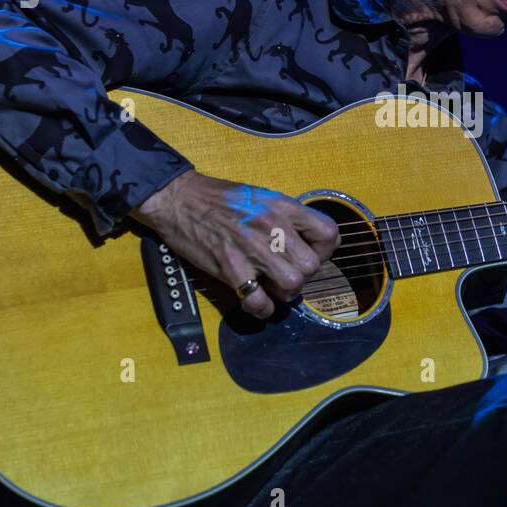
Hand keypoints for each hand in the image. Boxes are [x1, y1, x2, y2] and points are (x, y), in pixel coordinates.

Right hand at [131, 169, 339, 318]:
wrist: (178, 197)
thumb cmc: (220, 198)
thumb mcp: (263, 197)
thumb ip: (290, 218)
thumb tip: (319, 241)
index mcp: (283, 206)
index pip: (328, 234)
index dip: (324, 251)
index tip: (310, 256)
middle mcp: (272, 225)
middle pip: (312, 266)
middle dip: (303, 276)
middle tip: (287, 274)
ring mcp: (251, 247)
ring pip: (292, 285)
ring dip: (285, 293)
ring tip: (272, 288)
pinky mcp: (229, 267)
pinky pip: (259, 301)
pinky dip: (262, 309)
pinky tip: (256, 302)